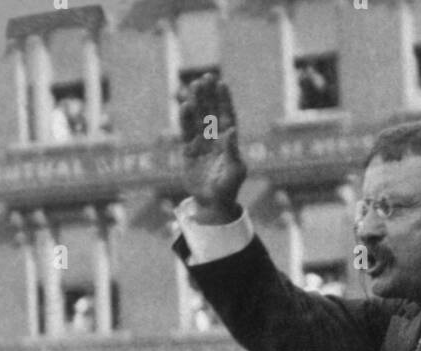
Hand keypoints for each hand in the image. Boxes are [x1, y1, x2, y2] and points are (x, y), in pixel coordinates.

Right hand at [179, 73, 246, 220]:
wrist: (212, 204)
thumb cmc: (228, 189)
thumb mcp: (235, 172)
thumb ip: (233, 151)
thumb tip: (232, 130)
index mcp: (229, 141)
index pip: (227, 116)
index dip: (224, 100)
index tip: (221, 83)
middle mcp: (215, 138)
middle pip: (211, 111)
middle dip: (209, 95)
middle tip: (206, 77)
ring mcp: (201, 142)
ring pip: (198, 117)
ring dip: (196, 101)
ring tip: (193, 85)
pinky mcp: (188, 149)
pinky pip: (186, 131)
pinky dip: (185, 119)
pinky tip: (184, 106)